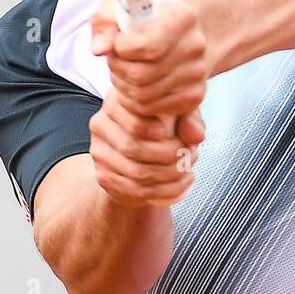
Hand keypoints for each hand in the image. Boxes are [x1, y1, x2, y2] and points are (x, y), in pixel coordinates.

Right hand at [89, 87, 199, 207]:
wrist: (143, 150)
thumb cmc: (164, 122)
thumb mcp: (179, 113)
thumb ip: (190, 119)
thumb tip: (195, 136)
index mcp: (117, 101)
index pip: (135, 121)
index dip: (161, 134)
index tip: (183, 141)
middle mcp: (101, 125)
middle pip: (134, 148)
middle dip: (170, 157)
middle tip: (192, 156)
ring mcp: (99, 152)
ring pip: (137, 173)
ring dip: (171, 176)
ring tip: (189, 170)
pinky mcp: (103, 176)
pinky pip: (135, 190)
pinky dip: (165, 191)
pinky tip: (181, 184)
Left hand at [91, 0, 211, 141]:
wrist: (185, 34)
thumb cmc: (149, 19)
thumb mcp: (122, 8)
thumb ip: (104, 23)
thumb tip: (99, 49)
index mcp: (182, 17)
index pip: (145, 46)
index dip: (121, 48)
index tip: (118, 42)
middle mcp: (195, 46)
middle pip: (140, 75)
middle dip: (117, 69)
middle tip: (116, 59)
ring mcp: (196, 74)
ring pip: (142, 95)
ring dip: (122, 86)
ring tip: (124, 71)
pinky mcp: (193, 96)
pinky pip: (149, 109)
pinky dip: (133, 100)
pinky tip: (134, 84)